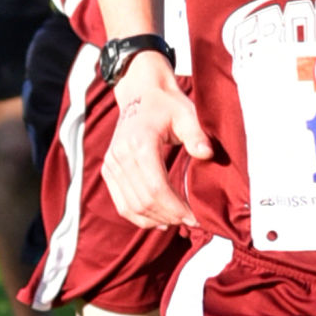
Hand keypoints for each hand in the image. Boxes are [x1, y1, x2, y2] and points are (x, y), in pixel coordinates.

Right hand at [102, 56, 211, 228]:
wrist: (140, 94)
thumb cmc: (166, 105)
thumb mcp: (186, 114)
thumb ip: (196, 134)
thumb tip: (207, 154)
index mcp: (139, 143)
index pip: (156, 188)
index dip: (176, 208)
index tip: (195, 217)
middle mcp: (120, 156)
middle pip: (144, 201)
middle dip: (169, 216)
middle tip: (191, 221)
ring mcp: (111, 164)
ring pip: (132, 207)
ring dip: (156, 219)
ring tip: (178, 221)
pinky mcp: (109, 170)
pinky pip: (122, 204)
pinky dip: (140, 217)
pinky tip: (159, 220)